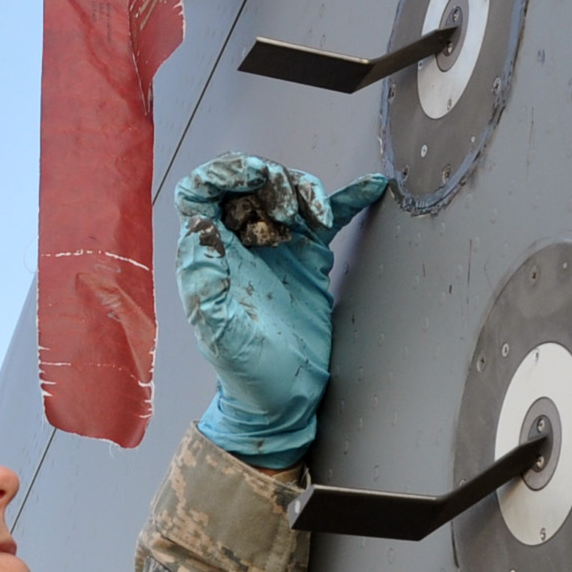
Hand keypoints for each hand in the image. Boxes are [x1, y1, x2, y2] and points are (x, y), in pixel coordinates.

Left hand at [173, 154, 387, 466]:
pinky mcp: (308, 259)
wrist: (283, 398)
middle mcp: (239, 242)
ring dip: (305, 191)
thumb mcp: (220, 333)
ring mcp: (276, 247)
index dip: (224, 173)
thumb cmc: (245, 372)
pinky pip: (328, 220)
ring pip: (286, 194)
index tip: (256, 178)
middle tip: (291, 212)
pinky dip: (347, 200)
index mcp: (209, 253)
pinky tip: (371, 187)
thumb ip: (205, 283)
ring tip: (318, 217)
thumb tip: (200, 228)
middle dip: (271, 181)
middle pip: (248, 184)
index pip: (202, 191)